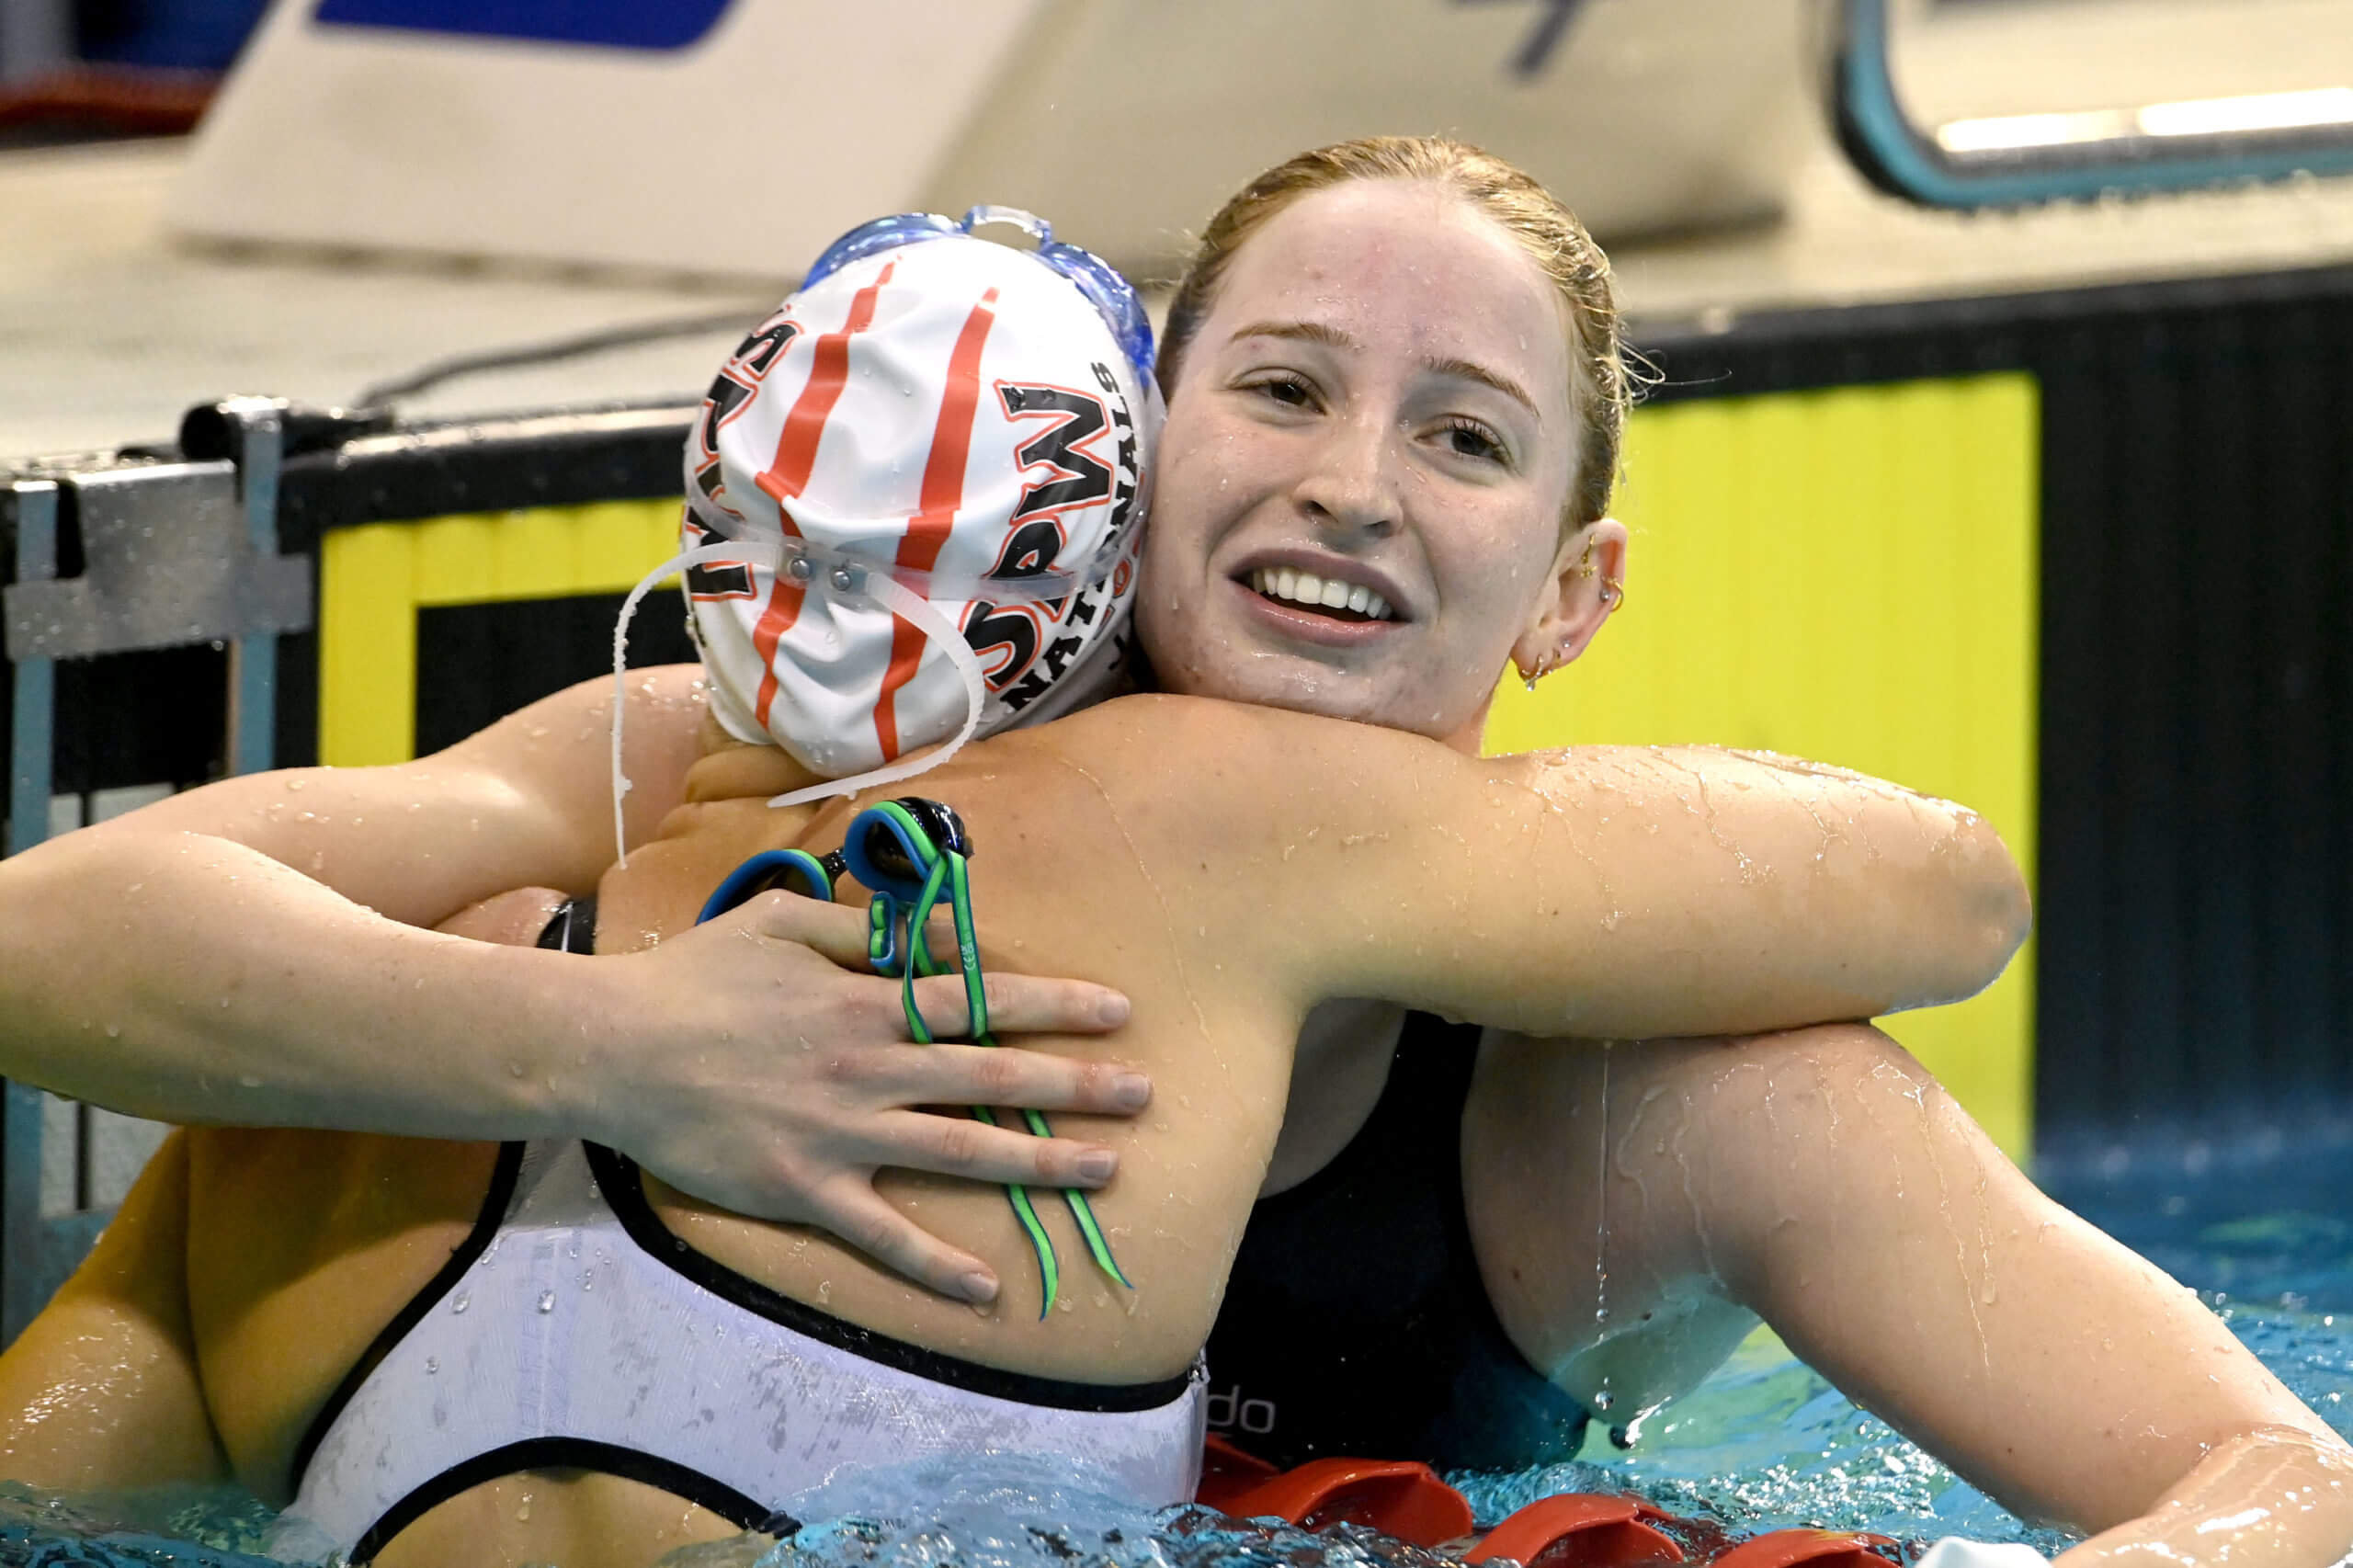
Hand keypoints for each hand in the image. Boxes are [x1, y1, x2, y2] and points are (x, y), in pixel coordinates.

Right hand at [573, 890, 1146, 1304]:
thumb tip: (947, 929)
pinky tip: (987, 1290)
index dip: (1055, 1005)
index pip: (982, 999)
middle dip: (1077, 1084)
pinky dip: (934, 1266)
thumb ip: (868, 926)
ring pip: (961, 1152)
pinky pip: (882, 1236)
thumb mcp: (782, 921)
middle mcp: (869, 1070)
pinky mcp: (804, 1191)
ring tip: (1108, 1171)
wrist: (610, 1050)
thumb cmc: (696, 977)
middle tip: (1146, 1092)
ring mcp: (841, 1136)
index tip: (1118, 1012)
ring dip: (1040, 1163)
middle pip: (994, 1078)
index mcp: (866, 1002)